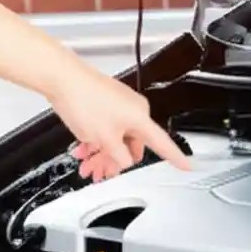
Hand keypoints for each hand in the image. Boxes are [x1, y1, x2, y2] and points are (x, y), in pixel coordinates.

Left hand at [49, 69, 189, 181]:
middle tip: (101, 173)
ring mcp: (119, 106)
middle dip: (115, 161)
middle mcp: (134, 110)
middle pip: (131, 145)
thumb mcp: (104, 139)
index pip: (162, 144)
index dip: (176, 158)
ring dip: (102, 154)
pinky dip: (96, 141)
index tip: (188, 166)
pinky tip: (83, 149)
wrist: (62, 78)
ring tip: (88, 164)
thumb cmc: (84, 101)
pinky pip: (107, 128)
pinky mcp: (106, 103)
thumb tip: (124, 162)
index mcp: (140, 118)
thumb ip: (118, 156)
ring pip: (116, 138)